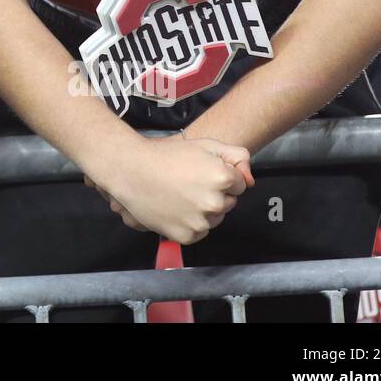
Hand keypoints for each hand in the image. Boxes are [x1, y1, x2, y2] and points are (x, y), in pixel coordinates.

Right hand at [94, 135, 252, 244]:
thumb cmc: (166, 155)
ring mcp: (200, 222)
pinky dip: (190, 223)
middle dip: (215, 193)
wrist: (131, 170)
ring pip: (214, 218)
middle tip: (189, 182)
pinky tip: (175, 207)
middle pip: (228, 202)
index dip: (221, 176)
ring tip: (181, 195)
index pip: (239, 184)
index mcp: (222, 178)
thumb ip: (236, 156)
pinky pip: (199, 231)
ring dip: (204, 210)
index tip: (201, 172)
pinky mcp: (187, 236)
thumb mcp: (205, 144)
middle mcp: (215, 202)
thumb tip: (250, 180)